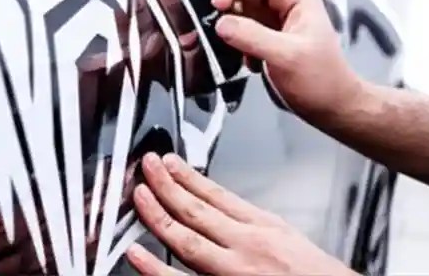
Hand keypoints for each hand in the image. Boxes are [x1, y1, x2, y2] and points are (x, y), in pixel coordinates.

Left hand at [127, 153, 353, 275]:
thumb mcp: (293, 240)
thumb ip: (258, 226)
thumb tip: (225, 211)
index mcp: (266, 227)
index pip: (219, 194)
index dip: (189, 176)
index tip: (169, 164)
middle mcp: (249, 246)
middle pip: (197, 209)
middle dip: (166, 185)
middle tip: (146, 168)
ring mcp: (236, 271)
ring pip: (187, 239)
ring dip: (157, 215)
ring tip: (138, 196)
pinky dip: (156, 268)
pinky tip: (136, 254)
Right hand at [210, 0, 363, 121]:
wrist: (332, 108)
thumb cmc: (320, 80)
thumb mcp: (286, 56)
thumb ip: (252, 36)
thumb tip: (220, 24)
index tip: (217, 7)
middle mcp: (281, 2)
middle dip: (225, 8)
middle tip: (216, 30)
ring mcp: (272, 20)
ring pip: (236, 11)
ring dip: (228, 28)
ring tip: (232, 49)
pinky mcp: (264, 38)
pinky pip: (238, 31)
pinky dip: (234, 43)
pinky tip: (246, 62)